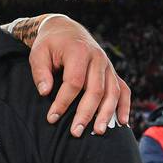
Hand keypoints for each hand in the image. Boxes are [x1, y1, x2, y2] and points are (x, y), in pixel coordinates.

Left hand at [31, 15, 131, 136]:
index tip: (52, 118)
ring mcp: (108, 65)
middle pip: (96, 89)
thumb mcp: (38, 53)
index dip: (63, 102)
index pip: (74, 82)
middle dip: (86, 113)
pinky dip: (124, 106)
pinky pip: (123, 90)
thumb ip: (40, 72)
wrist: (66, 30)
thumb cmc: (50, 44)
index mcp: (79, 51)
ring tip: (99, 132)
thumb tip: (45, 92)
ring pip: (112, 91)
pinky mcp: (112, 72)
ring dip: (107, 113)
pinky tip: (123, 122)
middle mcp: (98, 58)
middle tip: (75, 132)